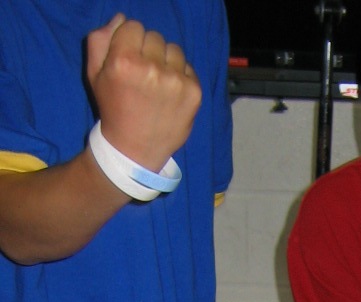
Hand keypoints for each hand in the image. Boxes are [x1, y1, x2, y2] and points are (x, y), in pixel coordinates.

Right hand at [87, 14, 200, 172]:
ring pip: (173, 49)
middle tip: (143, 75)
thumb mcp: (94, 74)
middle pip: (154, 36)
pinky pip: (188, 67)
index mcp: (124, 61)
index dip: (129, 41)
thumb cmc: (113, 108)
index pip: (133, 26)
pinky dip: (180, 76)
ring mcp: (176, 81)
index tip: (128, 59)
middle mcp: (152, 68)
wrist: (135, 150)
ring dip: (166, 61)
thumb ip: (100, 40)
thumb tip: (121, 18)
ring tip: (157, 83)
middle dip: (148, 50)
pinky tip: (169, 93)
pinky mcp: (194, 92)